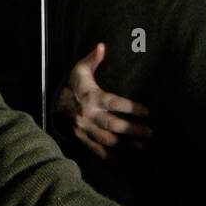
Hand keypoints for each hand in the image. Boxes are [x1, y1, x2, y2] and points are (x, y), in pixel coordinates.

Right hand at [54, 43, 150, 159]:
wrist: (56, 102)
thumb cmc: (74, 84)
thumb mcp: (81, 69)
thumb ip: (93, 59)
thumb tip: (102, 46)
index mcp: (92, 98)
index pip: (114, 103)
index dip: (131, 108)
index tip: (148, 113)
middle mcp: (89, 115)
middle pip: (113, 125)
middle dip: (132, 130)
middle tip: (149, 133)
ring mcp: (85, 128)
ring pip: (106, 139)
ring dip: (125, 144)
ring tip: (141, 147)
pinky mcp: (82, 138)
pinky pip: (96, 149)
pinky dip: (109, 156)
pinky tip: (123, 159)